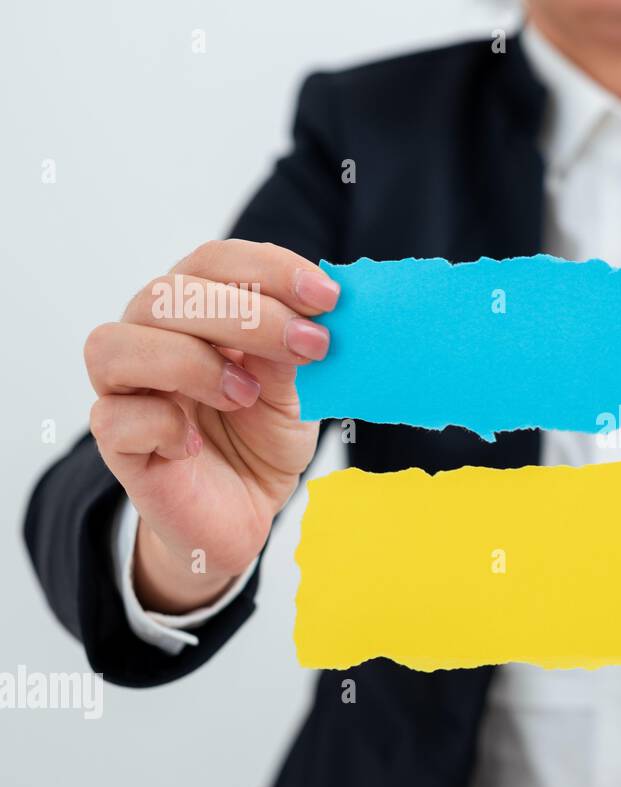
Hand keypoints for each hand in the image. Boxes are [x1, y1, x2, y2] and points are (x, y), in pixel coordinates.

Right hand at [84, 240, 336, 612]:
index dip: (268, 269)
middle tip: (311, 345)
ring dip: (194, 363)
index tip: (328, 296)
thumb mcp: (296, 389)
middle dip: (248, 314)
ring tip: (247, 395)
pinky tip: (197, 443)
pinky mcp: (117, 442)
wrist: (244, 513)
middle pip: (167, 294)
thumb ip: (294, 347)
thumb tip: (317, 309)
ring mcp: (125, 388)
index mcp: (196, 311)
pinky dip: (163, 423)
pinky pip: (115, 416)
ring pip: (117, 344)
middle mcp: (150, 337)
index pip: (213, 262)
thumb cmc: (263, 439)